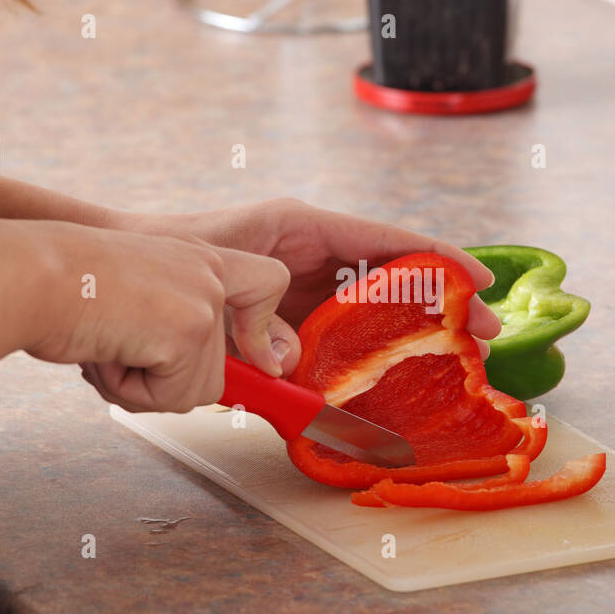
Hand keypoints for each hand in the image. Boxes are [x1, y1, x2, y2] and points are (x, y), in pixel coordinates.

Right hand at [24, 222, 296, 411]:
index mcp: (198, 259)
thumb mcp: (135, 300)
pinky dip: (130, 389)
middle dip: (163, 383)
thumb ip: (173, 332)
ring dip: (141, 388)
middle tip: (119, 349)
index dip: (263, 330)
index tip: (261, 363)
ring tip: (110, 345)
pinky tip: (109, 350)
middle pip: (215, 374)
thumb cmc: (63, 289)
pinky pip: (170, 396)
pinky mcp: (189, 329)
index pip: (269, 282)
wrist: (32, 275)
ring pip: (194, 392)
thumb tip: (198, 389)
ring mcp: (204, 300)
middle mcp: (209, 273)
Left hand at [125, 198, 501, 359]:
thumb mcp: (229, 276)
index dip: (442, 261)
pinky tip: (388, 385)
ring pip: (373, 312)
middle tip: (485, 337)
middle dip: (443, 305)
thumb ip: (264, 316)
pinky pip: (339, 340)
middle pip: (395, 278)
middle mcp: (314, 256)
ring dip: (411, 336)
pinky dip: (365, 360)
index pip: (391, 241)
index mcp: (308, 228)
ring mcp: (304, 289)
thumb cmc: (177, 253)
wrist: (129, 273)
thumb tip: (293, 364)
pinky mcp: (290, 321)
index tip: (482, 283)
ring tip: (452, 364)